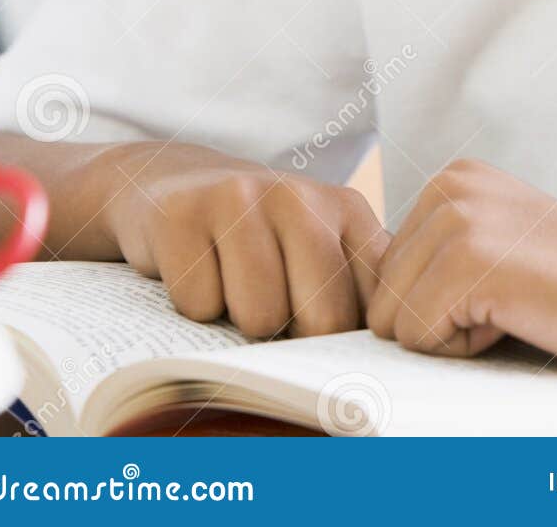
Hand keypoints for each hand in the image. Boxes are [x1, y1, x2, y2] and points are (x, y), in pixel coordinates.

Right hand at [95, 142, 389, 339]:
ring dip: (240, 327)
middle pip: (323, 319)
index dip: (350, 348)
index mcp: (348, 210)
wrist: (181, 184)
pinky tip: (196, 272)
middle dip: (295, 340)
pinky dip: (193, 308)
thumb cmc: (260, 242)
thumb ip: (356, 299)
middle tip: (272, 315)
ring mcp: (240, 196)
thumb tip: (372, 372)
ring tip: (233, 291)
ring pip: (260, 316)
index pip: (375, 305)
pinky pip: (199, 305)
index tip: (328, 352)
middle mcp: (300, 196)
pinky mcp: (183, 212)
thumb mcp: (320, 255)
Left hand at [367, 158, 556, 375]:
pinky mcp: (469, 257)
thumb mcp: (496, 254)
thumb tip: (363, 308)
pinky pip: (417, 336)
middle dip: (437, 324)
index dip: (437, 311)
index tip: (502, 294)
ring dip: (452, 337)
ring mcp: (458, 216)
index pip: (385, 276)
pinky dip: (465, 349)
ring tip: (517, 308)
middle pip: (380, 299)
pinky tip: (520, 316)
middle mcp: (448, 185)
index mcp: (452, 181)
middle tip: (513, 304)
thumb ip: (436, 263)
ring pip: (393, 322)